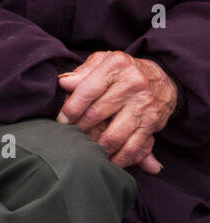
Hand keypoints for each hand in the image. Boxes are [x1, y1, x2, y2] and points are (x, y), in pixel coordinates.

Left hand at [57, 51, 176, 173]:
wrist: (160, 79)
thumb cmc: (123, 71)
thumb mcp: (103, 61)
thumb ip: (82, 72)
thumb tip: (63, 83)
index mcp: (116, 66)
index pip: (87, 90)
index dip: (71, 108)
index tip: (61, 120)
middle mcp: (132, 84)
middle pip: (97, 113)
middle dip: (80, 128)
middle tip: (70, 137)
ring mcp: (144, 105)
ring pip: (115, 135)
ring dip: (97, 147)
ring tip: (85, 150)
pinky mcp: (152, 124)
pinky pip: (133, 147)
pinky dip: (119, 159)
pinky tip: (107, 160)